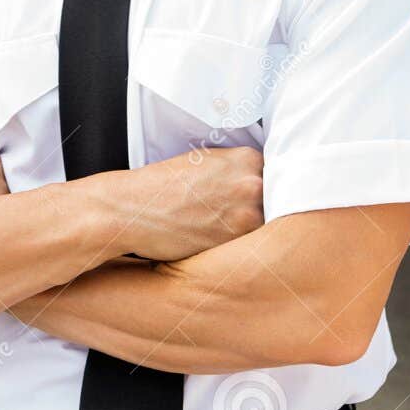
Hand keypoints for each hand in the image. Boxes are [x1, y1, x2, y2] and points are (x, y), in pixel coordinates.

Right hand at [111, 146, 263, 261]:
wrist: (132, 209)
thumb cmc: (162, 186)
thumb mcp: (204, 162)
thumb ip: (236, 171)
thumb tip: (260, 183)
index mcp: (247, 159)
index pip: (277, 177)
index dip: (267, 191)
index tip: (255, 200)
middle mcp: (253, 184)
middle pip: (276, 203)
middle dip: (261, 211)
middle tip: (236, 218)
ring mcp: (247, 215)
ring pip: (267, 228)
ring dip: (253, 233)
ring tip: (223, 231)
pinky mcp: (235, 244)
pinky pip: (250, 249)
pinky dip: (239, 250)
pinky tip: (216, 243)